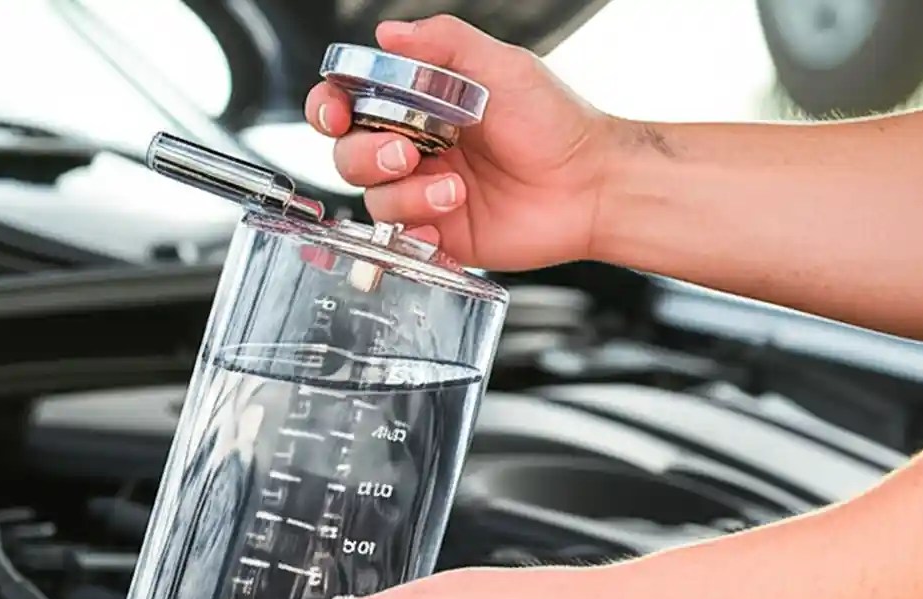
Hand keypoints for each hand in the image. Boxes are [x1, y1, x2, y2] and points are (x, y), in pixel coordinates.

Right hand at [306, 15, 614, 270]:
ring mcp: (424, 195)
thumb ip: (445, 43)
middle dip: (366, 154)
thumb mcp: (502, 67)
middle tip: (406, 152)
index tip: (338, 110)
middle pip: (348, 155)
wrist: (593, 184)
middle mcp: (415, 151)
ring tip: (455, 188)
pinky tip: (447, 217)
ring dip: (406, 193)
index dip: (330, 107)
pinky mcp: (439, 235)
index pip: (350, 104)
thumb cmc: (556, 124)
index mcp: (419, 107)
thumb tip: (389, 33)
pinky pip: (401, 240)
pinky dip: (415, 230)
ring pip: (373, 199)